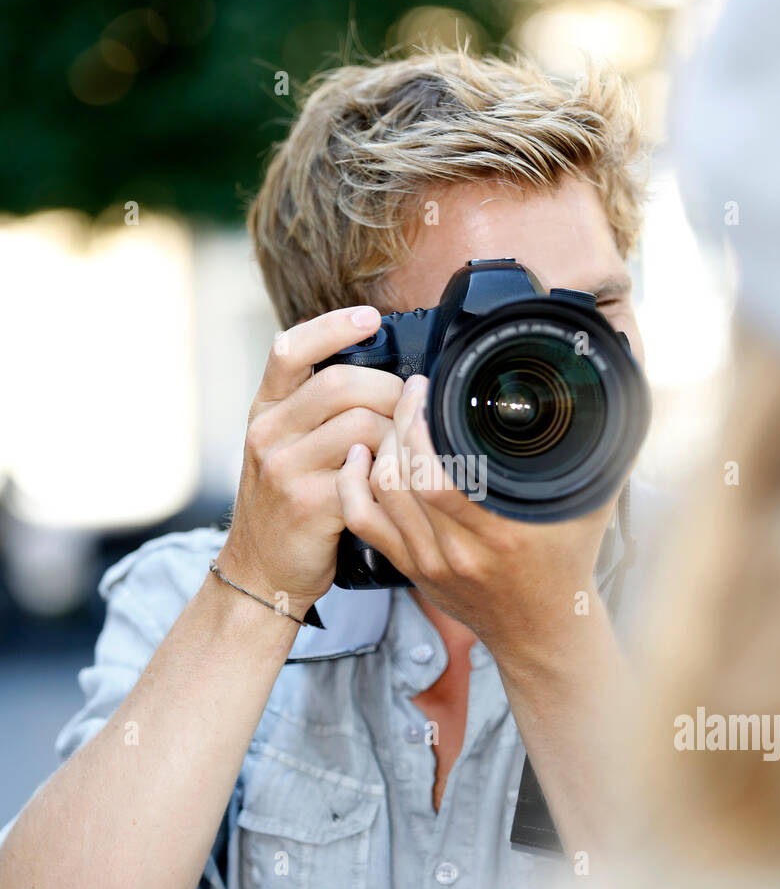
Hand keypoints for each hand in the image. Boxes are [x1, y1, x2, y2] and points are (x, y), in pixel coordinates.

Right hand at [218, 307, 403, 612]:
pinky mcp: (307, 503)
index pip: (289, 350)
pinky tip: (394, 480)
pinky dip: (390, 472)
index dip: (332, 326)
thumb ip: (316, 412)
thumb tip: (385, 374)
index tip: (370, 318)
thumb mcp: (286, 447)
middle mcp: (267, 432)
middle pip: (340, 383)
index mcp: (265, 410)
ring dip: (396, 434)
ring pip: (360, 425)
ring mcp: (283, 468)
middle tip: (410, 408)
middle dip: (389, 390)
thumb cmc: (287, 504)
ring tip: (404, 450)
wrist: (261, 570)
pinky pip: (366, 472)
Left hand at [337, 374, 617, 658]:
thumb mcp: (593, 503)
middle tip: (407, 392)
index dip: (420, 422)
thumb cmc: (569, 564)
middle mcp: (459, 551)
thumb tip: (614, 385)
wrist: (545, 632)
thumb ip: (602, 446)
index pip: (438, 471)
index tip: (426, 386)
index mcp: (501, 532)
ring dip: (379, 449)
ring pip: (380, 495)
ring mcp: (430, 564)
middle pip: (402, 477)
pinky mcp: (411, 571)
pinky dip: (353, 486)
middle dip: (397, 423)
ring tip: (391, 418)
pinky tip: (359, 458)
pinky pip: (363, 525)